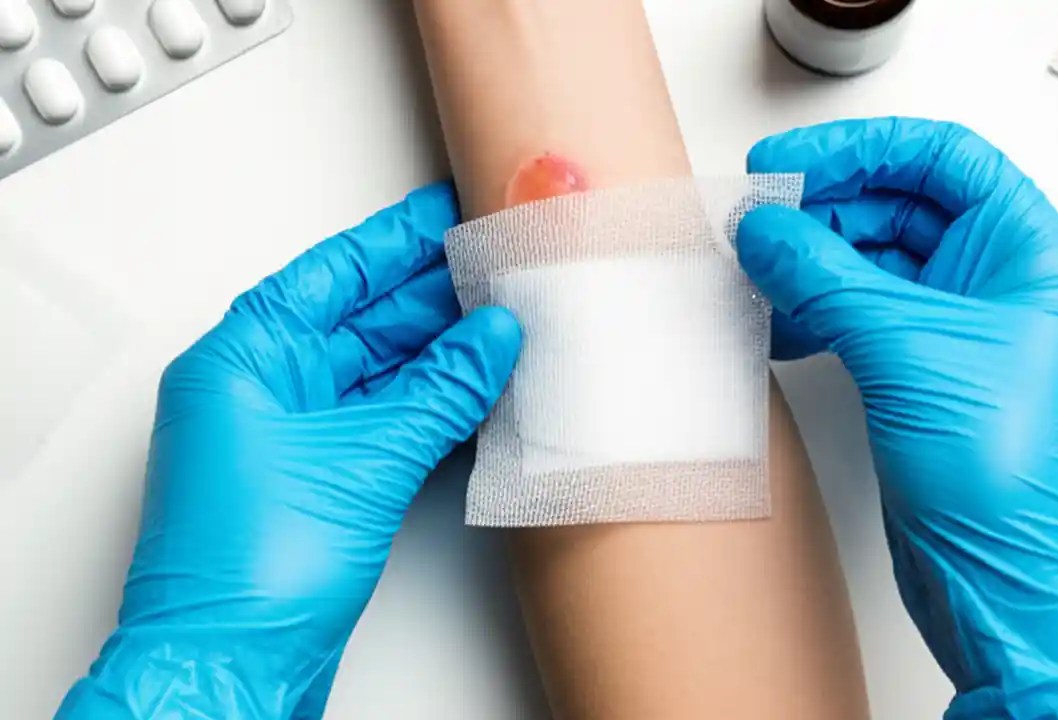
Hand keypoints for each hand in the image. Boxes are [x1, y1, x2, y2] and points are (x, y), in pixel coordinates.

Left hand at [56, 182, 520, 719]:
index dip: (394, 242)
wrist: (231, 665)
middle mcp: (261, 389)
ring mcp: (291, 435)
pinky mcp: (321, 478)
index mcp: (242, 359)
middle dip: (429, 294)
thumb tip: (492, 336)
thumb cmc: (247, 570)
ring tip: (502, 317)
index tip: (445, 213)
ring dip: (437, 349)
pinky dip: (431, 400)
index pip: (331, 275)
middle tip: (494, 265)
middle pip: (358, 318)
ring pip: (378, 370)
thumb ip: (439, 392)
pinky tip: (477, 382)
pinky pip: (385, 417)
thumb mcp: (364, 460)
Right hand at [737, 119, 1057, 718]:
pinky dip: (811, 308)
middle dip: (824, 210)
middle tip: (759, 217)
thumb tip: (766, 228)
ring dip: (809, 260)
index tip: (792, 164)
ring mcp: (960, 330)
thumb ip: (824, 278)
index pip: (946, 161)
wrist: (995, 582)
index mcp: (1033, 258)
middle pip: (902, 206)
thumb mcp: (905, 353)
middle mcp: (1002, 285)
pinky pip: (858, 313)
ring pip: (872, 261)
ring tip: (755, 264)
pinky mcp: (920, 371)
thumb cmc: (1001, 481)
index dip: (863, 151)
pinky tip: (772, 317)